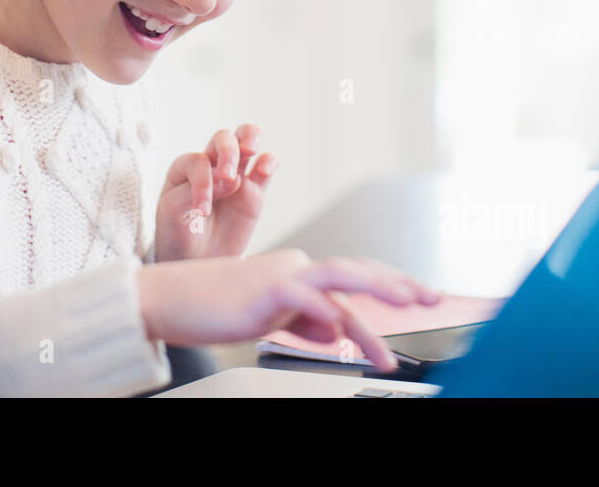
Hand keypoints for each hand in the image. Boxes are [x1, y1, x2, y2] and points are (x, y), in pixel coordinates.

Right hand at [135, 249, 442, 372]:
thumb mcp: (268, 318)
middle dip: (397, 284)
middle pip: (357, 272)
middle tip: (431, 297)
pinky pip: (306, 298)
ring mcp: (282, 276)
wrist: (168, 298)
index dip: (387, 289)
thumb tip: (337, 329)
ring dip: (379, 287)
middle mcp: (296, 268)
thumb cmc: (212, 307)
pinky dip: (328, 310)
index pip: (352, 282)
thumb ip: (304, 321)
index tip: (417, 298)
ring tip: (409, 301)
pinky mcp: (266, 291)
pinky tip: (345, 326)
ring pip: (342, 276)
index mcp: (298, 273)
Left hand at [154, 124, 275, 261]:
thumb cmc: (177, 236)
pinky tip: (266, 167)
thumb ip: (195, 191)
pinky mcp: (254, 192)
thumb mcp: (173, 213)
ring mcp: (235, 177)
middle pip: (223, 139)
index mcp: (185, 168)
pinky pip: (264, 169)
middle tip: (230, 173)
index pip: (199, 161)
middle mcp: (211, 166)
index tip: (202, 210)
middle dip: (228, 149)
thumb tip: (232, 178)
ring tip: (250, 148)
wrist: (194, 264)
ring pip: (245, 142)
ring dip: (249, 137)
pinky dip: (268, 162)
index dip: (203, 182)